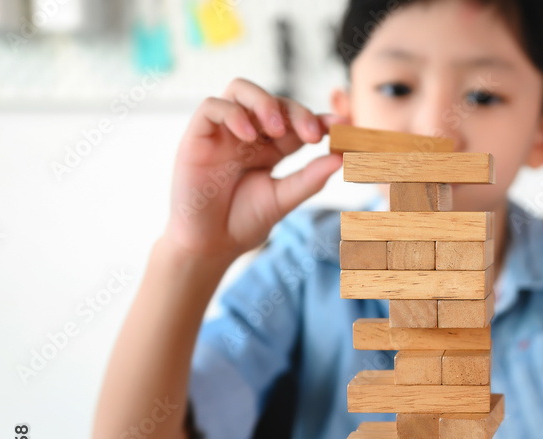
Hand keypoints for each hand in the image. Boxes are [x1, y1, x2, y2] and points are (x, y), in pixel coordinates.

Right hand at [165, 78, 344, 262]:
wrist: (210, 245)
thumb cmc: (244, 222)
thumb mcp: (284, 199)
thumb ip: (310, 178)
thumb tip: (342, 158)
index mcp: (272, 148)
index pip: (298, 122)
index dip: (320, 119)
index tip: (344, 126)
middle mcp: (249, 134)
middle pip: (275, 101)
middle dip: (297, 112)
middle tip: (313, 134)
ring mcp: (223, 132)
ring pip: (241, 90)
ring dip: (265, 102)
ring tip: (278, 129)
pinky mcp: (198, 136)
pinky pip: (212, 106)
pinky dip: (233, 114)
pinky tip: (249, 136)